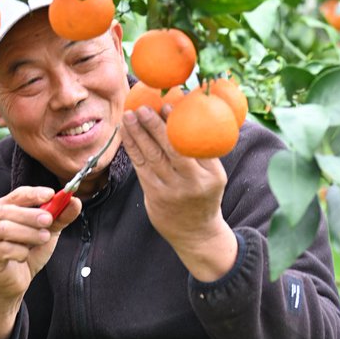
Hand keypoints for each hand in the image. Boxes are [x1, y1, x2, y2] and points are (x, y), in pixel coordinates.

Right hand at [0, 186, 81, 305]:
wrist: (14, 282)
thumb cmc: (27, 252)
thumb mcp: (47, 232)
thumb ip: (60, 217)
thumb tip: (75, 202)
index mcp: (5, 208)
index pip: (18, 194)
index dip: (34, 193)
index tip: (51, 194)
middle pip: (7, 210)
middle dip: (30, 214)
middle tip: (48, 219)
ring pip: (4, 228)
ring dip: (28, 232)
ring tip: (44, 237)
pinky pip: (4, 249)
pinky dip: (19, 251)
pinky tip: (25, 255)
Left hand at [119, 105, 237, 281]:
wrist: (195, 233)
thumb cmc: (203, 194)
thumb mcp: (213, 176)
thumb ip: (201, 152)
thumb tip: (182, 115)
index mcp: (212, 174)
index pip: (193, 145)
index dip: (177, 125)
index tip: (166, 105)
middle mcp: (193, 182)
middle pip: (170, 150)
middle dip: (154, 127)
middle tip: (142, 108)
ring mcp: (172, 190)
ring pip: (152, 157)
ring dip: (137, 134)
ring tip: (128, 116)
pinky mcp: (154, 195)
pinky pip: (141, 167)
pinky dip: (132, 148)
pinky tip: (125, 134)